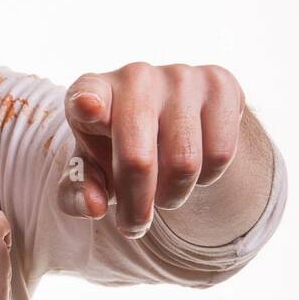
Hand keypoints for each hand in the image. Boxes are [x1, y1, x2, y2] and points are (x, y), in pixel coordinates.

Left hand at [59, 62, 245, 236]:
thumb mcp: (92, 172)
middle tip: (134, 224)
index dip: (87, 103)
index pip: (87, 93)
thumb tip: (93, 206)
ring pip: (184, 163)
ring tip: (165, 190)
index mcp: (91, 92)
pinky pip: (220, 152)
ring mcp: (180, 75)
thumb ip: (78, 193)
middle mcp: (134, 76)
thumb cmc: (119, 149)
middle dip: (136, 205)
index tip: (87, 108)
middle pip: (138, 159)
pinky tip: (195, 165)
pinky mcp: (219, 83)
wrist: (174, 122)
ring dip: (174, 195)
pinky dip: (208, 177)